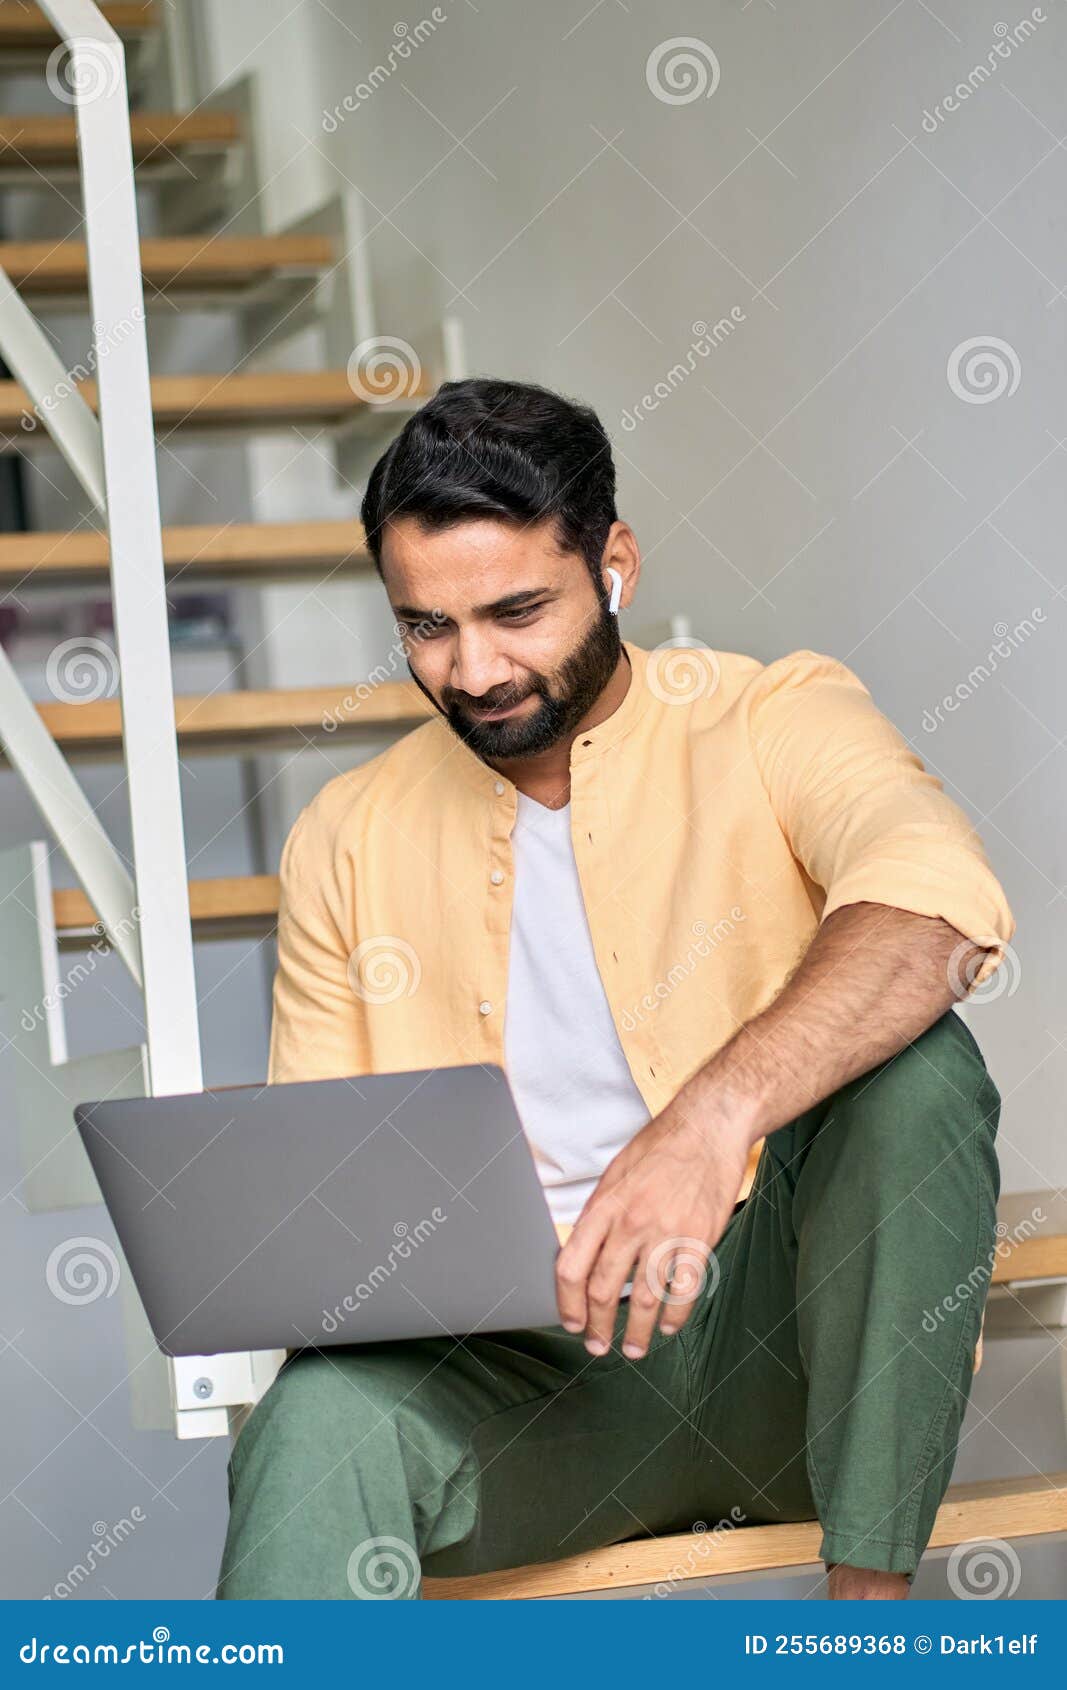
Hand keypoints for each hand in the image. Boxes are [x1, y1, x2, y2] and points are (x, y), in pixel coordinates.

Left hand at [555, 1084, 754, 1358]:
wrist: (708, 1125)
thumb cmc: (660, 1146)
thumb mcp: (615, 1173)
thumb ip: (601, 1214)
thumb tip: (585, 1252)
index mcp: (604, 1206)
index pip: (571, 1266)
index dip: (567, 1302)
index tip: (571, 1321)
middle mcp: (631, 1223)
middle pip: (605, 1291)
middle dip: (598, 1328)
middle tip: (598, 1346)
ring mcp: (667, 1233)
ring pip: (646, 1300)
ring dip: (638, 1334)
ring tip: (634, 1350)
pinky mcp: (700, 1239)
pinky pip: (684, 1291)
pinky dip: (676, 1316)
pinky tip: (670, 1326)